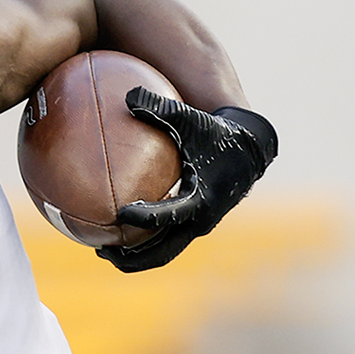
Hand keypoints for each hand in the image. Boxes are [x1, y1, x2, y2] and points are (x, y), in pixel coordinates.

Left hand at [102, 92, 276, 272]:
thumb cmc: (217, 132)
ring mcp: (197, 225)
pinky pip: (164, 241)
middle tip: (103, 252)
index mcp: (202, 199)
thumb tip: (129, 95)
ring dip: (134, 257)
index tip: (120, 214)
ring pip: (163, 252)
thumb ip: (161, 109)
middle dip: (133, 258)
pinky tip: (113, 232)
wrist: (251, 148)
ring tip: (103, 251)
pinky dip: (141, 243)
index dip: (146, 217)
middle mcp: (200, 220)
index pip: (170, 215)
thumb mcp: (192, 119)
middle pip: (163, 252)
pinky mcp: (193, 223)